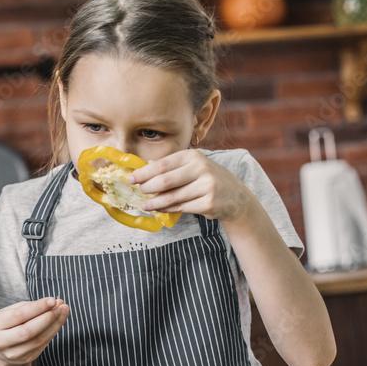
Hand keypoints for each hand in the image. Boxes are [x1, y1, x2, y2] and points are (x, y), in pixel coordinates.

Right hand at [0, 297, 69, 365]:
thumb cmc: (7, 322)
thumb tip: (56, 303)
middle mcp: (2, 341)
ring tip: (63, 312)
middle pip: (29, 331)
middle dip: (48, 318)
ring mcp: (13, 353)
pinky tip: (58, 323)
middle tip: (61, 307)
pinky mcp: (24, 359)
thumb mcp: (11, 311)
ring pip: (38, 340)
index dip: (37, 308)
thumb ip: (32, 306)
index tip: (52, 300)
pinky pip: (42, 345)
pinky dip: (52, 333)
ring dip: (55, 325)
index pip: (19, 315)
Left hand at [129, 149, 253, 221]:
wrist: (236, 197)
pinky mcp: (209, 203)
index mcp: (193, 156)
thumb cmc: (208, 179)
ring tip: (145, 205)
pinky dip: (169, 209)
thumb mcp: (192, 167)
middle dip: (147, 188)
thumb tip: (145, 164)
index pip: (162, 164)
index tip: (131, 179)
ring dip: (155, 203)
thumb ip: (170, 166)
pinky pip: (181, 207)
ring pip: (172, 197)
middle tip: (139, 192)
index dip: (144, 173)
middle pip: (164, 180)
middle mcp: (201, 168)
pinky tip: (161, 209)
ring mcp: (207, 186)